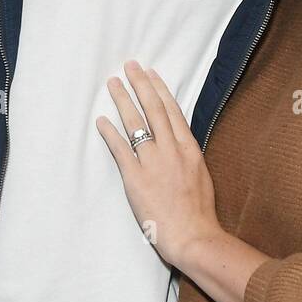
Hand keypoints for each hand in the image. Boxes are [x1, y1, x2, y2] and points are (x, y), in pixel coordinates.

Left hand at [95, 60, 220, 270]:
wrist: (194, 236)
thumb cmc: (199, 214)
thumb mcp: (201, 177)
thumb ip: (188, 157)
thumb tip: (179, 145)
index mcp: (189, 149)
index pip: (173, 111)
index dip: (160, 90)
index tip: (151, 74)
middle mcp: (172, 150)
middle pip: (154, 109)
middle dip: (140, 84)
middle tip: (129, 65)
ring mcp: (154, 163)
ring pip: (136, 123)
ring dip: (122, 101)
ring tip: (112, 84)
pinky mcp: (136, 178)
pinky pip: (120, 150)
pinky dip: (110, 133)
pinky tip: (100, 121)